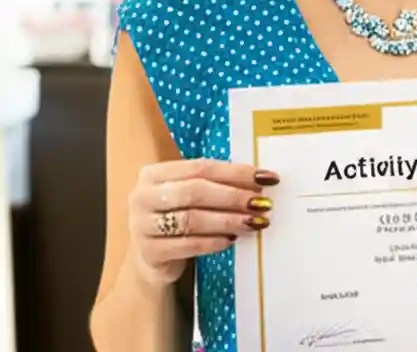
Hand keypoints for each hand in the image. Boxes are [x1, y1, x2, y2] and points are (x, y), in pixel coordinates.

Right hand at [127, 159, 277, 287]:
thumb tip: (260, 181)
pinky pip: (188, 245)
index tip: (266, 178)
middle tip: (262, 203)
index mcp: (154, 174)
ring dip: (228, 220)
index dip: (236, 172)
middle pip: (195, 191)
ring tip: (253, 222)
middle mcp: (143, 197)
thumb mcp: (189, 195)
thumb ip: (215, 184)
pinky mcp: (150, 252)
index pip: (200, 167)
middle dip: (233, 197)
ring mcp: (142, 225)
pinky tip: (232, 240)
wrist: (151, 257)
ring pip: (192, 219)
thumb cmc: (177, 217)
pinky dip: (214, 242)